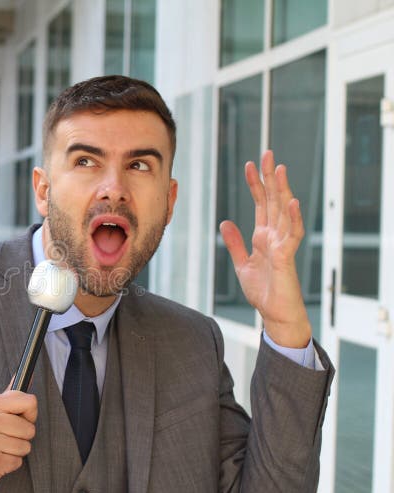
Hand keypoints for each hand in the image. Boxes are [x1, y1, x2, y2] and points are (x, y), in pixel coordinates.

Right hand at [0, 387, 36, 492]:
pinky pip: (17, 462)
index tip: (19, 420)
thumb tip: (27, 375)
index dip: (29, 414)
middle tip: (3, 438)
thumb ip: (9, 395)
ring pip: (25, 447)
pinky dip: (9, 464)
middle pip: (30, 428)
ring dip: (15, 452)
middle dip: (21, 437)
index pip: (29, 401)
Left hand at [219, 150, 311, 347]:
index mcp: (264, 236)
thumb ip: (235, 243)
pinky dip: (292, 218)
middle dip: (270, 177)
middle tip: (268, 153)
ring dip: (281, 190)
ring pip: (283, 211)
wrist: (274, 313)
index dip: (255, 184)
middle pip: (272, 201)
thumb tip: (225, 222)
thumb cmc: (263, 291)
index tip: (251, 165)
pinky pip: (291, 235)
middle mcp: (275, 235)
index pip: (260, 204)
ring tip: (279, 169)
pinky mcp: (286, 257)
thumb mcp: (242, 263)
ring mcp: (282, 244)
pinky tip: (292, 202)